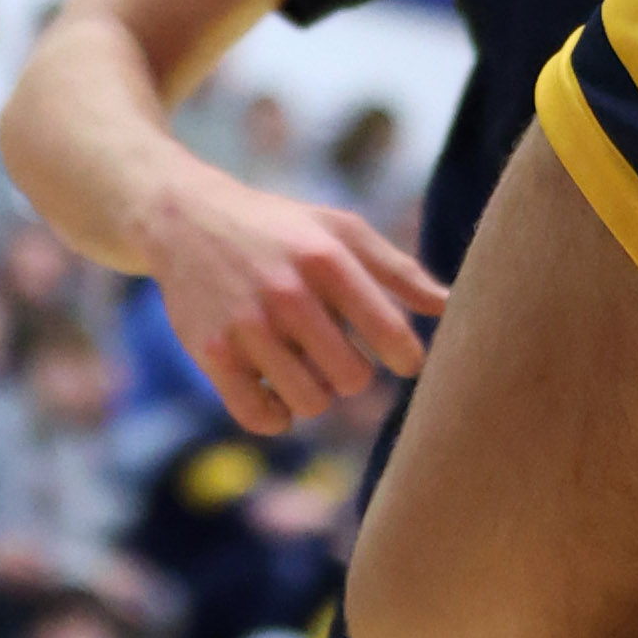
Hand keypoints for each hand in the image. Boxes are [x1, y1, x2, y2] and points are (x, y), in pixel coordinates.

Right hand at [142, 156, 448, 437]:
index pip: (388, 332)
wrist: (188, 219)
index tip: (407, 362)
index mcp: (328, 257)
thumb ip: (397, 269)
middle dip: (353, 374)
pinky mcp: (210, 353)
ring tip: (307, 367)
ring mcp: (246, 325)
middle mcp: (288, 292)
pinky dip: (276, 416)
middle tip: (339, 354)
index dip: (406, 357)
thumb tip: (449, 305)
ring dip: (314, 395)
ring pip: (309, 402)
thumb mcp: (341, 230)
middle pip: (351, 378)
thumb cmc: (281, 228)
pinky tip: (277, 392)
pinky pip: (259, 417)